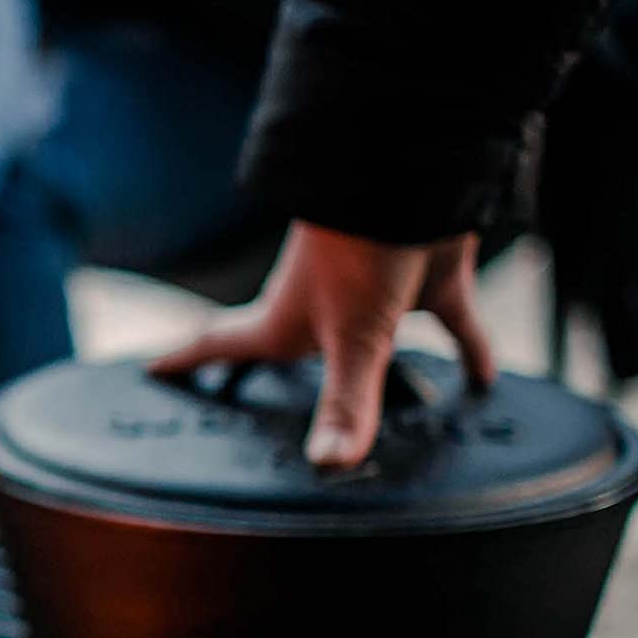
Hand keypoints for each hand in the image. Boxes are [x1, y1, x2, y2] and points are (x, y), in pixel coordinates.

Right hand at [150, 224, 496, 466]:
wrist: (416, 171)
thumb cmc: (366, 247)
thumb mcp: (355, 338)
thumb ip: (344, 404)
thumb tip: (327, 465)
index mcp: (286, 322)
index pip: (221, 344)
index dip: (186, 361)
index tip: (153, 369)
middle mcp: (321, 309)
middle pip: (277, 341)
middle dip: (252, 362)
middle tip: (231, 381)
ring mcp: (373, 293)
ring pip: (358, 336)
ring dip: (357, 362)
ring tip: (357, 392)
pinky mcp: (427, 277)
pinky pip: (448, 323)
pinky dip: (466, 350)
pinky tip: (483, 379)